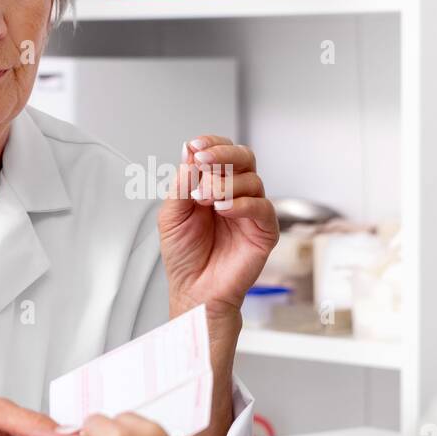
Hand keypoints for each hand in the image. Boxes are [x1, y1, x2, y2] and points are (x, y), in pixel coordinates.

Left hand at [160, 136, 279, 325]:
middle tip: (204, 161)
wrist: (194, 290)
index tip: (195, 147)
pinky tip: (223, 209)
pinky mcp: (264, 231)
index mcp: (213, 186)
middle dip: (223, 155)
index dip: (211, 145)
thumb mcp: (172, 215)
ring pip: (252, 180)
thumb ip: (182, 183)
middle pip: (244, 158)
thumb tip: (189, 152)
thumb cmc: (184, 257)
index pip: (221, 154)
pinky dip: (242, 204)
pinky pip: (262, 207)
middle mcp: (235, 195)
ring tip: (205, 199)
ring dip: (226, 184)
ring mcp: (251, 212)